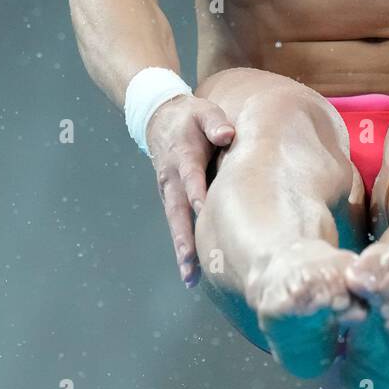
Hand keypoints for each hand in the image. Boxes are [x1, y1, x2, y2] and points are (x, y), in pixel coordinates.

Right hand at [145, 94, 234, 286]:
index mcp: (183, 157)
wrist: (160, 118)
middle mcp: (172, 179)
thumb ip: (215, 123)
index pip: (191, 178)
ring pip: (175, 223)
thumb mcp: (204, 112)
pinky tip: (191, 269)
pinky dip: (182, 245)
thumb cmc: (190, 117)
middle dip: (184, 237)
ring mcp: (169, 191)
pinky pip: (177, 223)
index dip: (197, 194)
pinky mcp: (171, 198)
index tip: (205, 211)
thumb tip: (227, 134)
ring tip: (190, 277)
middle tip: (190, 262)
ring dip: (182, 249)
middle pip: (177, 211)